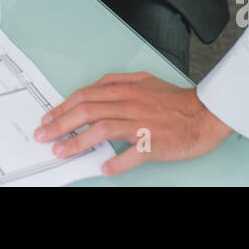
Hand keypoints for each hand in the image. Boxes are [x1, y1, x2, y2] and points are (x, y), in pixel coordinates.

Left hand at [34, 72, 233, 175]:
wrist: (205, 114)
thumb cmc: (175, 100)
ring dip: (77, 142)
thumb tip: (95, 87)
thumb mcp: (145, 80)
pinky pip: (130, 154)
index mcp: (125, 89)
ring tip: (60, 151)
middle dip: (60, 124)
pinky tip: (103, 168)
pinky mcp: (153, 143)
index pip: (85, 96)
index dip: (62, 108)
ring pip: (101, 129)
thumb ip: (119, 80)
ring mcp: (141, 124)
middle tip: (43, 135)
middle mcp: (130, 104)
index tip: (48, 118)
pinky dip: (115, 162)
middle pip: (86, 111)